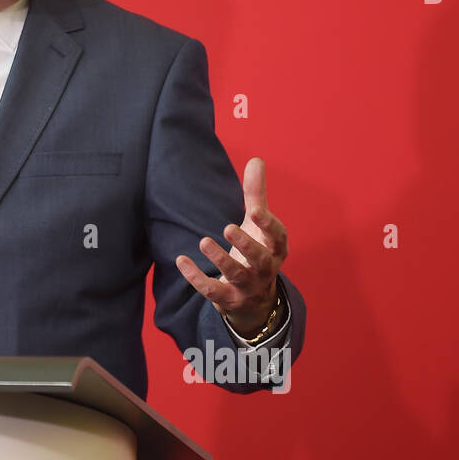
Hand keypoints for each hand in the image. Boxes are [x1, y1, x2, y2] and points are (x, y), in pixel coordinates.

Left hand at [174, 157, 288, 337]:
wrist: (255, 299)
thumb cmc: (256, 251)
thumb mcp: (257, 224)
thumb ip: (255, 194)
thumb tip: (256, 160)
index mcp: (275, 248)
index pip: (277, 236)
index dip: (268, 224)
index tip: (256, 210)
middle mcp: (265, 268)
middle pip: (259, 258)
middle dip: (246, 244)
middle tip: (228, 227)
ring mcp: (248, 286)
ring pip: (236, 274)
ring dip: (221, 259)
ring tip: (204, 241)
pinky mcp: (228, 299)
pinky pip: (212, 290)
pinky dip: (196, 277)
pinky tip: (181, 261)